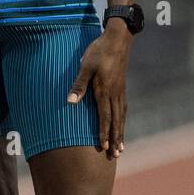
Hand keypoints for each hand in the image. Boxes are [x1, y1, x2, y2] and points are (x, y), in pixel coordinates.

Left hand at [68, 26, 130, 158]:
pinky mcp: (121, 87)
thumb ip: (78, 85)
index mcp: (104, 91)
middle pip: (115, 121)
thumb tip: (70, 102)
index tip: (104, 147)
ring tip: (121, 147)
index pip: (104, 117)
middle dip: (115, 139)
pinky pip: (123, 108)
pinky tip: (121, 125)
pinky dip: (122, 120)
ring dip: (121, 133)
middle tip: (116, 156)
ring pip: (121, 117)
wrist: (118, 39)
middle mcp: (114, 94)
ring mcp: (120, 91)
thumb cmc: (98, 51)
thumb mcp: (85, 66)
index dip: (104, 133)